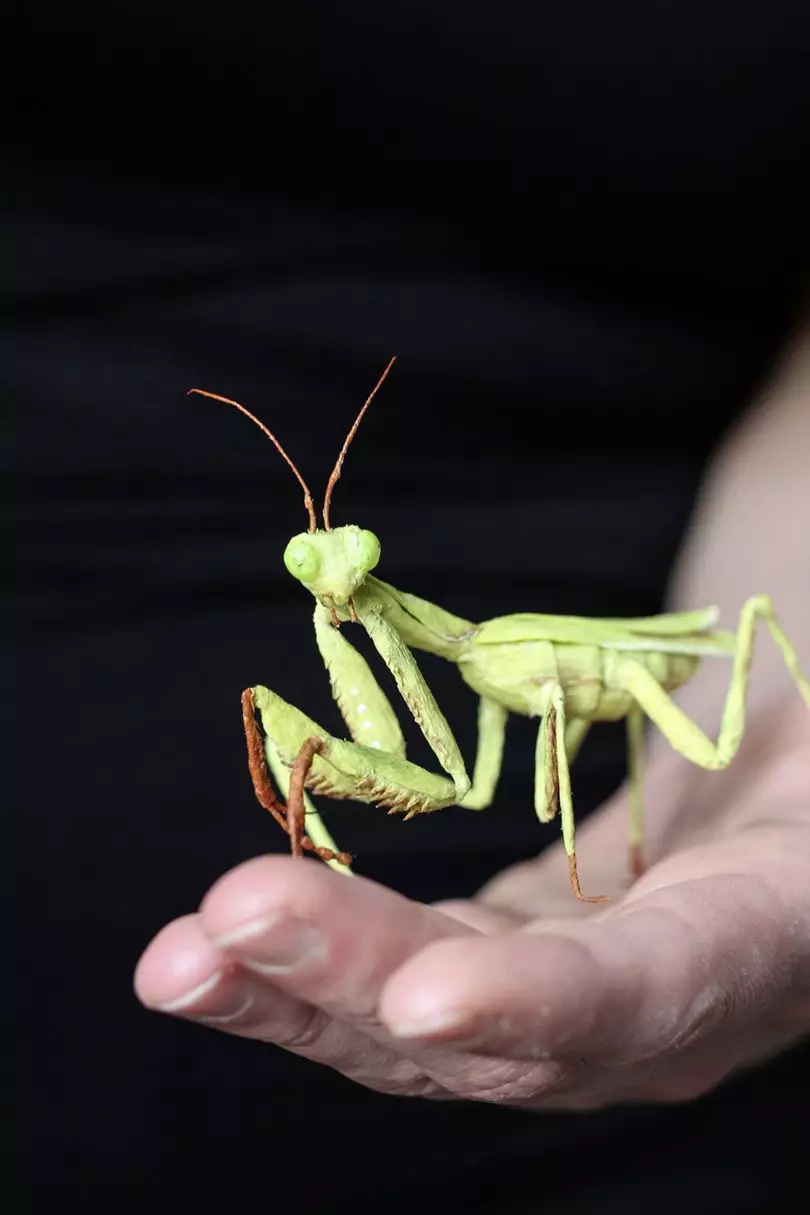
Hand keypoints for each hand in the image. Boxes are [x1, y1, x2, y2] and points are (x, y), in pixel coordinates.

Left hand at [135, 697, 809, 1108]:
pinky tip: (216, 942)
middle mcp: (654, 1011)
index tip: (427, 1000)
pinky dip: (310, 957)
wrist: (794, 787)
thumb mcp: (809, 757)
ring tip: (180, 958)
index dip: (540, 1007)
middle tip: (224, 927)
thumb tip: (784, 723)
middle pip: (495, 1030)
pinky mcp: (506, 957)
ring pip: (422, 1021)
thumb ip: (789, 763)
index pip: (643, 994)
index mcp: (755, 946)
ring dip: (293, 990)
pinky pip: (404, 972)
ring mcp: (568, 998)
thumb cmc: (809, 754)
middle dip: (355, 983)